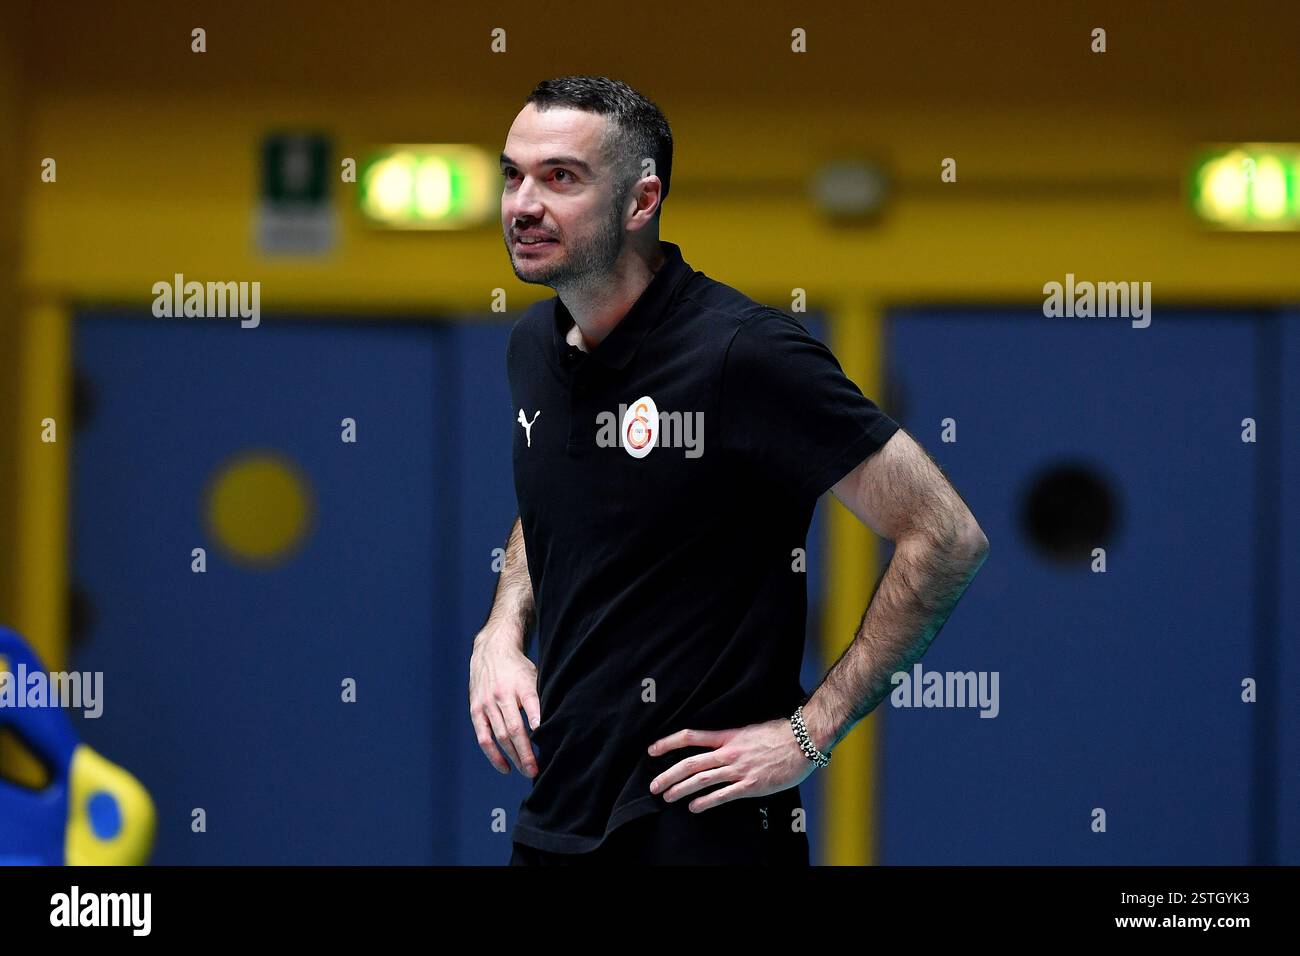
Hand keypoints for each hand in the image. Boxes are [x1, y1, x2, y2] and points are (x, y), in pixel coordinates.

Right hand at [468, 628, 540, 776]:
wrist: (491, 652)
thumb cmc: (518, 669)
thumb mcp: (534, 676)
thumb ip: (540, 698)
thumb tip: (553, 725)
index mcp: (521, 684)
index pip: (530, 703)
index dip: (536, 719)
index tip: (542, 733)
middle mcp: (502, 695)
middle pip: (515, 728)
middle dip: (526, 752)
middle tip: (537, 770)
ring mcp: (487, 704)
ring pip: (500, 736)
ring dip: (514, 757)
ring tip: (527, 771)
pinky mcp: (476, 711)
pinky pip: (484, 738)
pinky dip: (494, 755)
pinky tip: (505, 768)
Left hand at [646, 718, 814, 812]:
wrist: (803, 741)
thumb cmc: (781, 733)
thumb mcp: (750, 729)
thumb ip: (733, 738)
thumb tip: (719, 744)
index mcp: (728, 736)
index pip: (690, 737)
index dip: (668, 743)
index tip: (652, 750)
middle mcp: (729, 752)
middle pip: (690, 763)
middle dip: (668, 774)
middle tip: (654, 785)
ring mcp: (739, 769)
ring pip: (701, 780)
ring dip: (681, 789)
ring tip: (667, 797)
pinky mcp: (750, 785)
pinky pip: (723, 795)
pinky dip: (706, 802)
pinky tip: (694, 808)